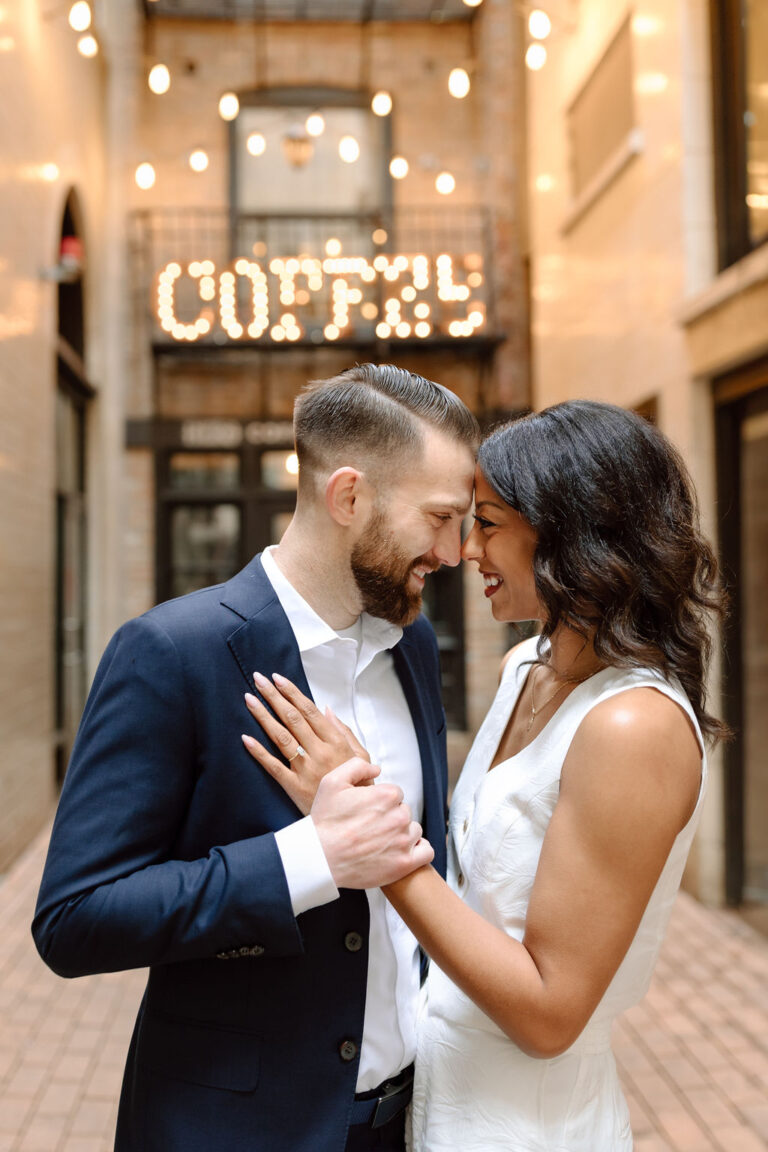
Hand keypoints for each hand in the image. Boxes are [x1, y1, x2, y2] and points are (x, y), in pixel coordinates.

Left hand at [242, 671, 369, 814]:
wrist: (356, 817)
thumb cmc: (358, 785)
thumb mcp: (360, 755)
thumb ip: (344, 731)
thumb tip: (327, 709)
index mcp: (336, 742)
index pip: (309, 710)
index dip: (292, 693)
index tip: (278, 678)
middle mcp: (319, 752)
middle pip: (292, 718)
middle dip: (274, 696)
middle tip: (258, 680)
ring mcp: (305, 769)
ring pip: (281, 737)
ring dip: (263, 716)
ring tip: (249, 699)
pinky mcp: (294, 786)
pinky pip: (273, 766)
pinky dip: (259, 752)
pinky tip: (246, 738)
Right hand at [310, 759, 433, 888]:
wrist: (319, 858)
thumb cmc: (325, 822)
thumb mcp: (332, 782)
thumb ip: (357, 766)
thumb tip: (377, 769)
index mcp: (386, 795)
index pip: (395, 794)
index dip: (380, 802)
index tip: (368, 811)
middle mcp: (399, 817)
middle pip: (404, 812)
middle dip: (390, 817)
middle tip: (370, 827)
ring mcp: (403, 841)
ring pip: (414, 830)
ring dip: (402, 834)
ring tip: (381, 841)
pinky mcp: (405, 863)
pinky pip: (426, 851)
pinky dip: (418, 850)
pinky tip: (402, 851)